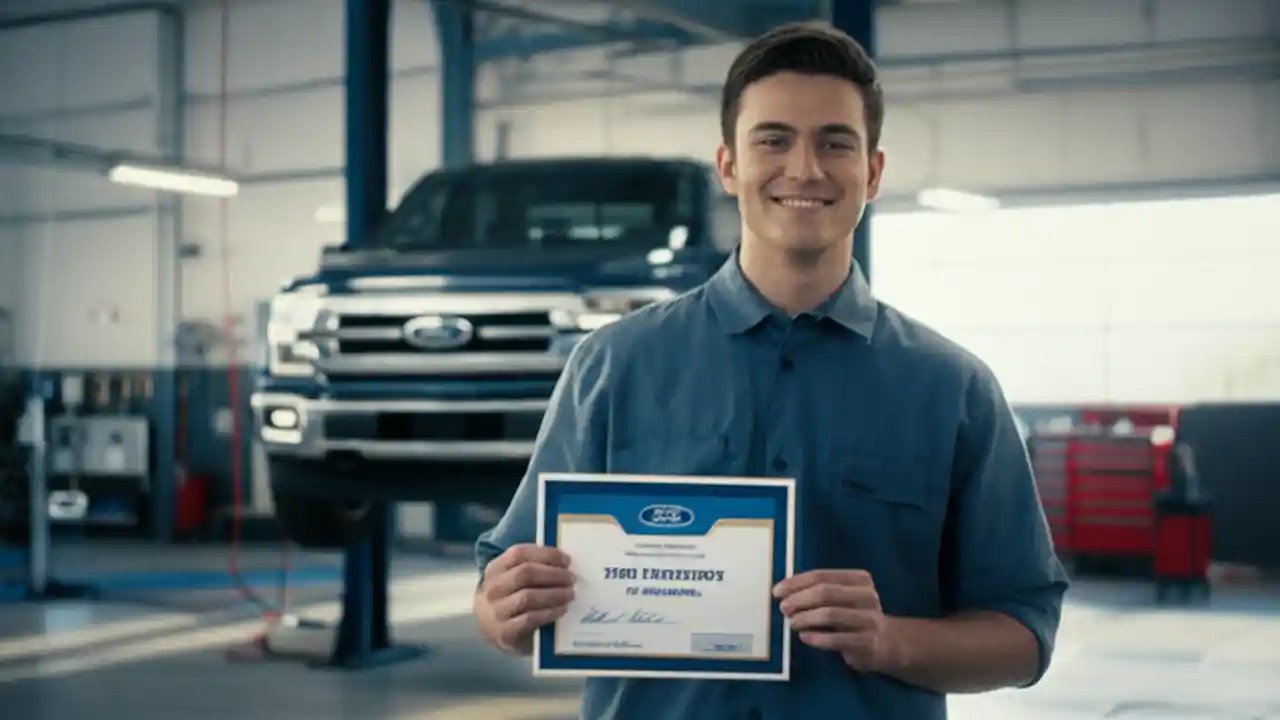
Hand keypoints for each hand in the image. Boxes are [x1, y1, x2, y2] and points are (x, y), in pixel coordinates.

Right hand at [480, 544, 575, 653]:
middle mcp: (493, 588)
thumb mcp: (514, 578)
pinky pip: (529, 619)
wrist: (491, 628)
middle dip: (553, 574)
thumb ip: (534, 567)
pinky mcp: (504, 632)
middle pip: (524, 574)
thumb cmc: (510, 597)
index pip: (519, 553)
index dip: (545, 554)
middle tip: (571, 578)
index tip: (567, 560)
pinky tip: (561, 609)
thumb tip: (565, 563)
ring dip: (554, 594)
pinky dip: (549, 612)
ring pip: (527, 597)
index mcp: (495, 568)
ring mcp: (496, 611)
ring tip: (570, 594)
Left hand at [773, 569, 900, 673]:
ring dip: (805, 618)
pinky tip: (805, 637)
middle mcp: (867, 596)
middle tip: (784, 608)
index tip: (777, 591)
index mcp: (859, 579)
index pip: (822, 575)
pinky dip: (816, 637)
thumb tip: (784, 591)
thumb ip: (820, 591)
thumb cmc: (856, 616)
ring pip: (829, 614)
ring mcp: (869, 619)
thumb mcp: (844, 598)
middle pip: (825, 592)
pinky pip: (836, 639)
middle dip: (799, 599)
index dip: (796, 582)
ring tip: (793, 623)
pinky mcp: (866, 643)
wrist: (888, 643)